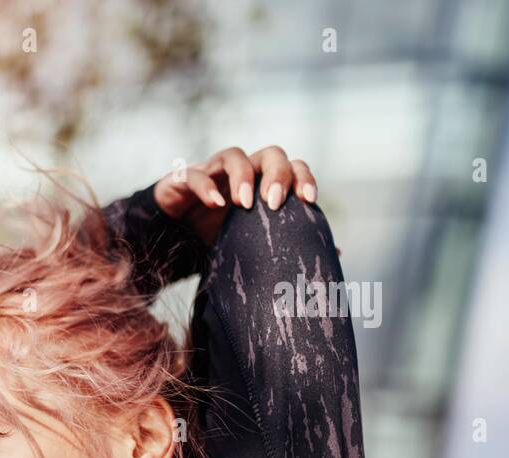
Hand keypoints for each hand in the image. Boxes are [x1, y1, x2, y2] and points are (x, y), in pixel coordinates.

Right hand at [152, 145, 318, 245]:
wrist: (172, 236)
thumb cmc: (217, 234)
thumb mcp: (254, 242)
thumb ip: (287, 242)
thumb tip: (336, 253)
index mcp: (263, 182)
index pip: (293, 167)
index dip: (304, 179)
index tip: (310, 202)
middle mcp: (243, 171)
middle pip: (270, 154)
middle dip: (277, 175)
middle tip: (275, 203)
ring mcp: (213, 171)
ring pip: (235, 155)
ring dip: (243, 176)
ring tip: (244, 204)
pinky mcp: (184, 180)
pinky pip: (196, 174)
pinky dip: (207, 186)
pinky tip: (215, 204)